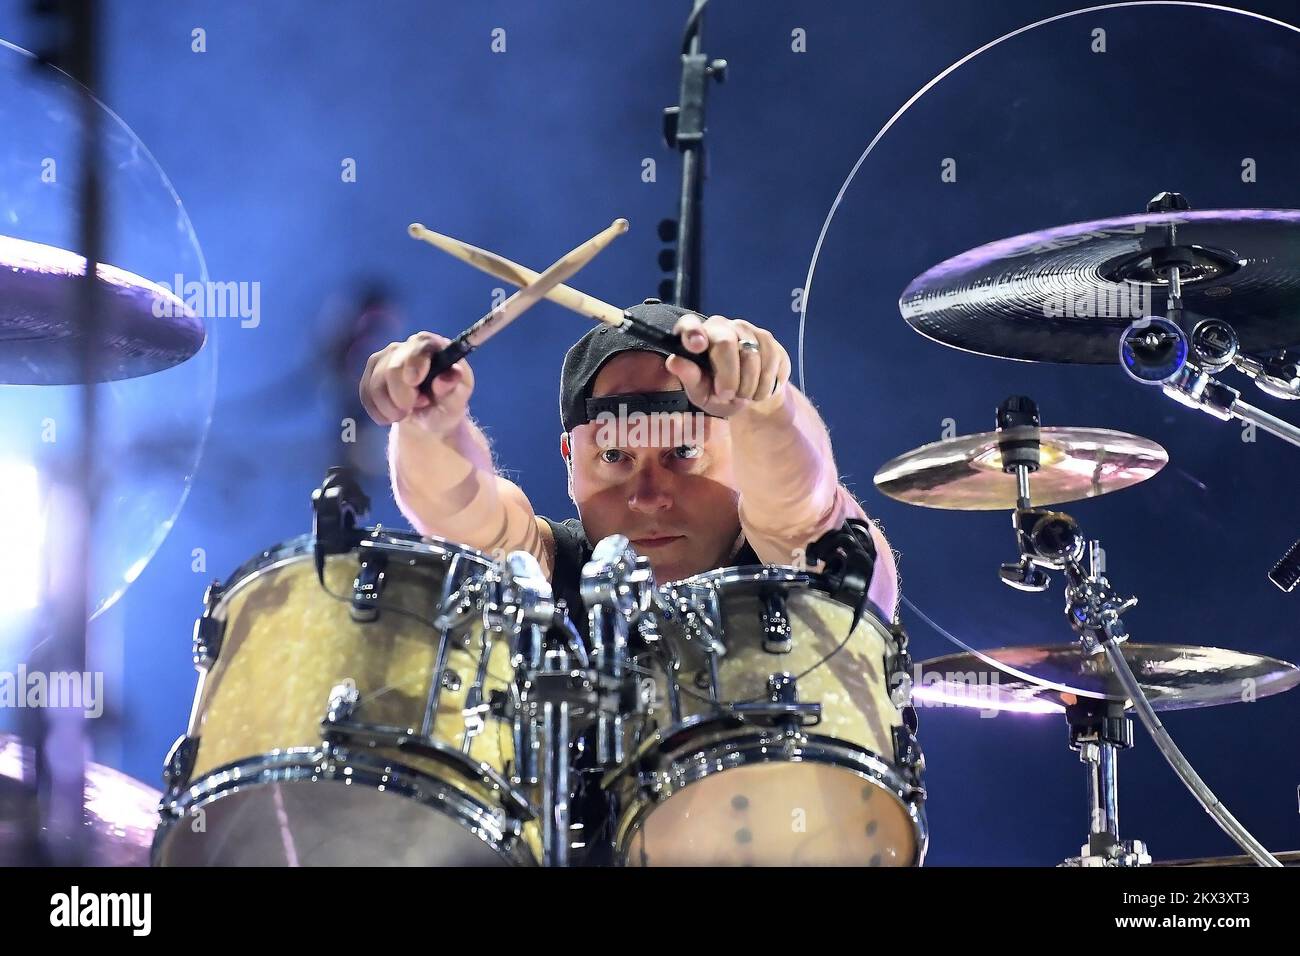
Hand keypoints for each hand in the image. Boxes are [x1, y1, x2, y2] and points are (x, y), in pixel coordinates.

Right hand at [359, 331, 473, 433]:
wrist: (428, 417)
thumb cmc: (446, 405)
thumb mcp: (456, 402)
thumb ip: (454, 389)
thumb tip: (447, 377)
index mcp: (434, 347)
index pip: (422, 345)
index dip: (416, 362)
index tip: (414, 381)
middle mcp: (408, 347)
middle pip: (394, 368)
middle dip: (401, 395)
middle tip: (412, 409)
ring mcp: (386, 358)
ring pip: (376, 383)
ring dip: (390, 407)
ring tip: (406, 414)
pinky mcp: (371, 372)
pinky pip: (366, 393)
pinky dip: (379, 411)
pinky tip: (392, 415)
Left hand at [663, 313, 789, 417]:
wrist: (748, 397)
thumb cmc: (717, 392)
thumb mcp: (700, 392)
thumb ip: (688, 377)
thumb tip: (674, 361)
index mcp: (696, 336)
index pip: (690, 325)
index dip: (693, 332)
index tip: (697, 346)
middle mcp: (720, 326)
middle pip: (725, 342)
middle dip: (729, 375)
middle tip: (727, 395)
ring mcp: (746, 329)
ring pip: (752, 353)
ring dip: (748, 384)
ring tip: (744, 396)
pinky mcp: (768, 339)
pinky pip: (772, 358)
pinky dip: (765, 382)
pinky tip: (758, 391)